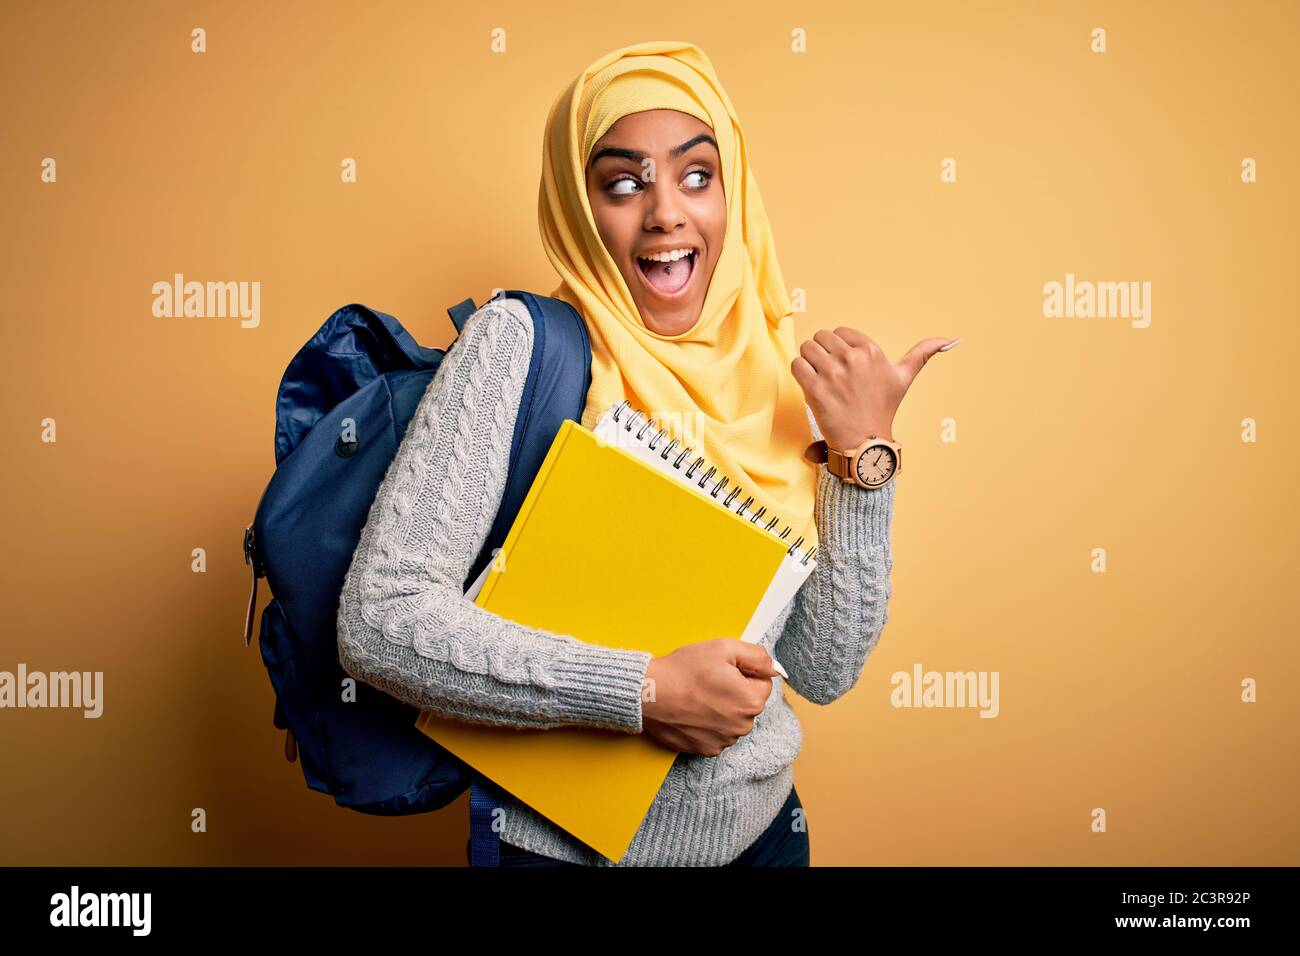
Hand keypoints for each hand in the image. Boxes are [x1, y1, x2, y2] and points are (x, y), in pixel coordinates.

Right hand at [640, 639, 780, 756]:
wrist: (649, 694)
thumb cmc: (684, 670)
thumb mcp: (724, 648)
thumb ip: (757, 656)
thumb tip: (775, 668)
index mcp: (752, 701)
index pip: (762, 682)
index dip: (743, 672)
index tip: (722, 670)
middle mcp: (743, 726)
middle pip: (748, 702)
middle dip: (735, 691)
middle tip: (708, 681)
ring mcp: (724, 741)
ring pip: (733, 719)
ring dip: (722, 709)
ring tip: (698, 696)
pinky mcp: (706, 750)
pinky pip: (717, 733)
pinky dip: (708, 724)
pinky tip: (693, 711)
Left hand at [791, 327, 959, 449]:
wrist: (865, 442)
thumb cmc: (882, 408)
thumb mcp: (903, 378)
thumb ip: (923, 354)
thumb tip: (952, 340)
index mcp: (870, 351)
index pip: (839, 332)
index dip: (837, 349)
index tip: (844, 367)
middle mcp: (852, 358)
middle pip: (820, 337)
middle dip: (821, 353)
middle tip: (829, 374)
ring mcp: (833, 373)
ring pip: (807, 348)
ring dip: (808, 362)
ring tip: (820, 380)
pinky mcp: (816, 389)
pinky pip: (797, 364)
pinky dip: (799, 373)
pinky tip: (811, 387)